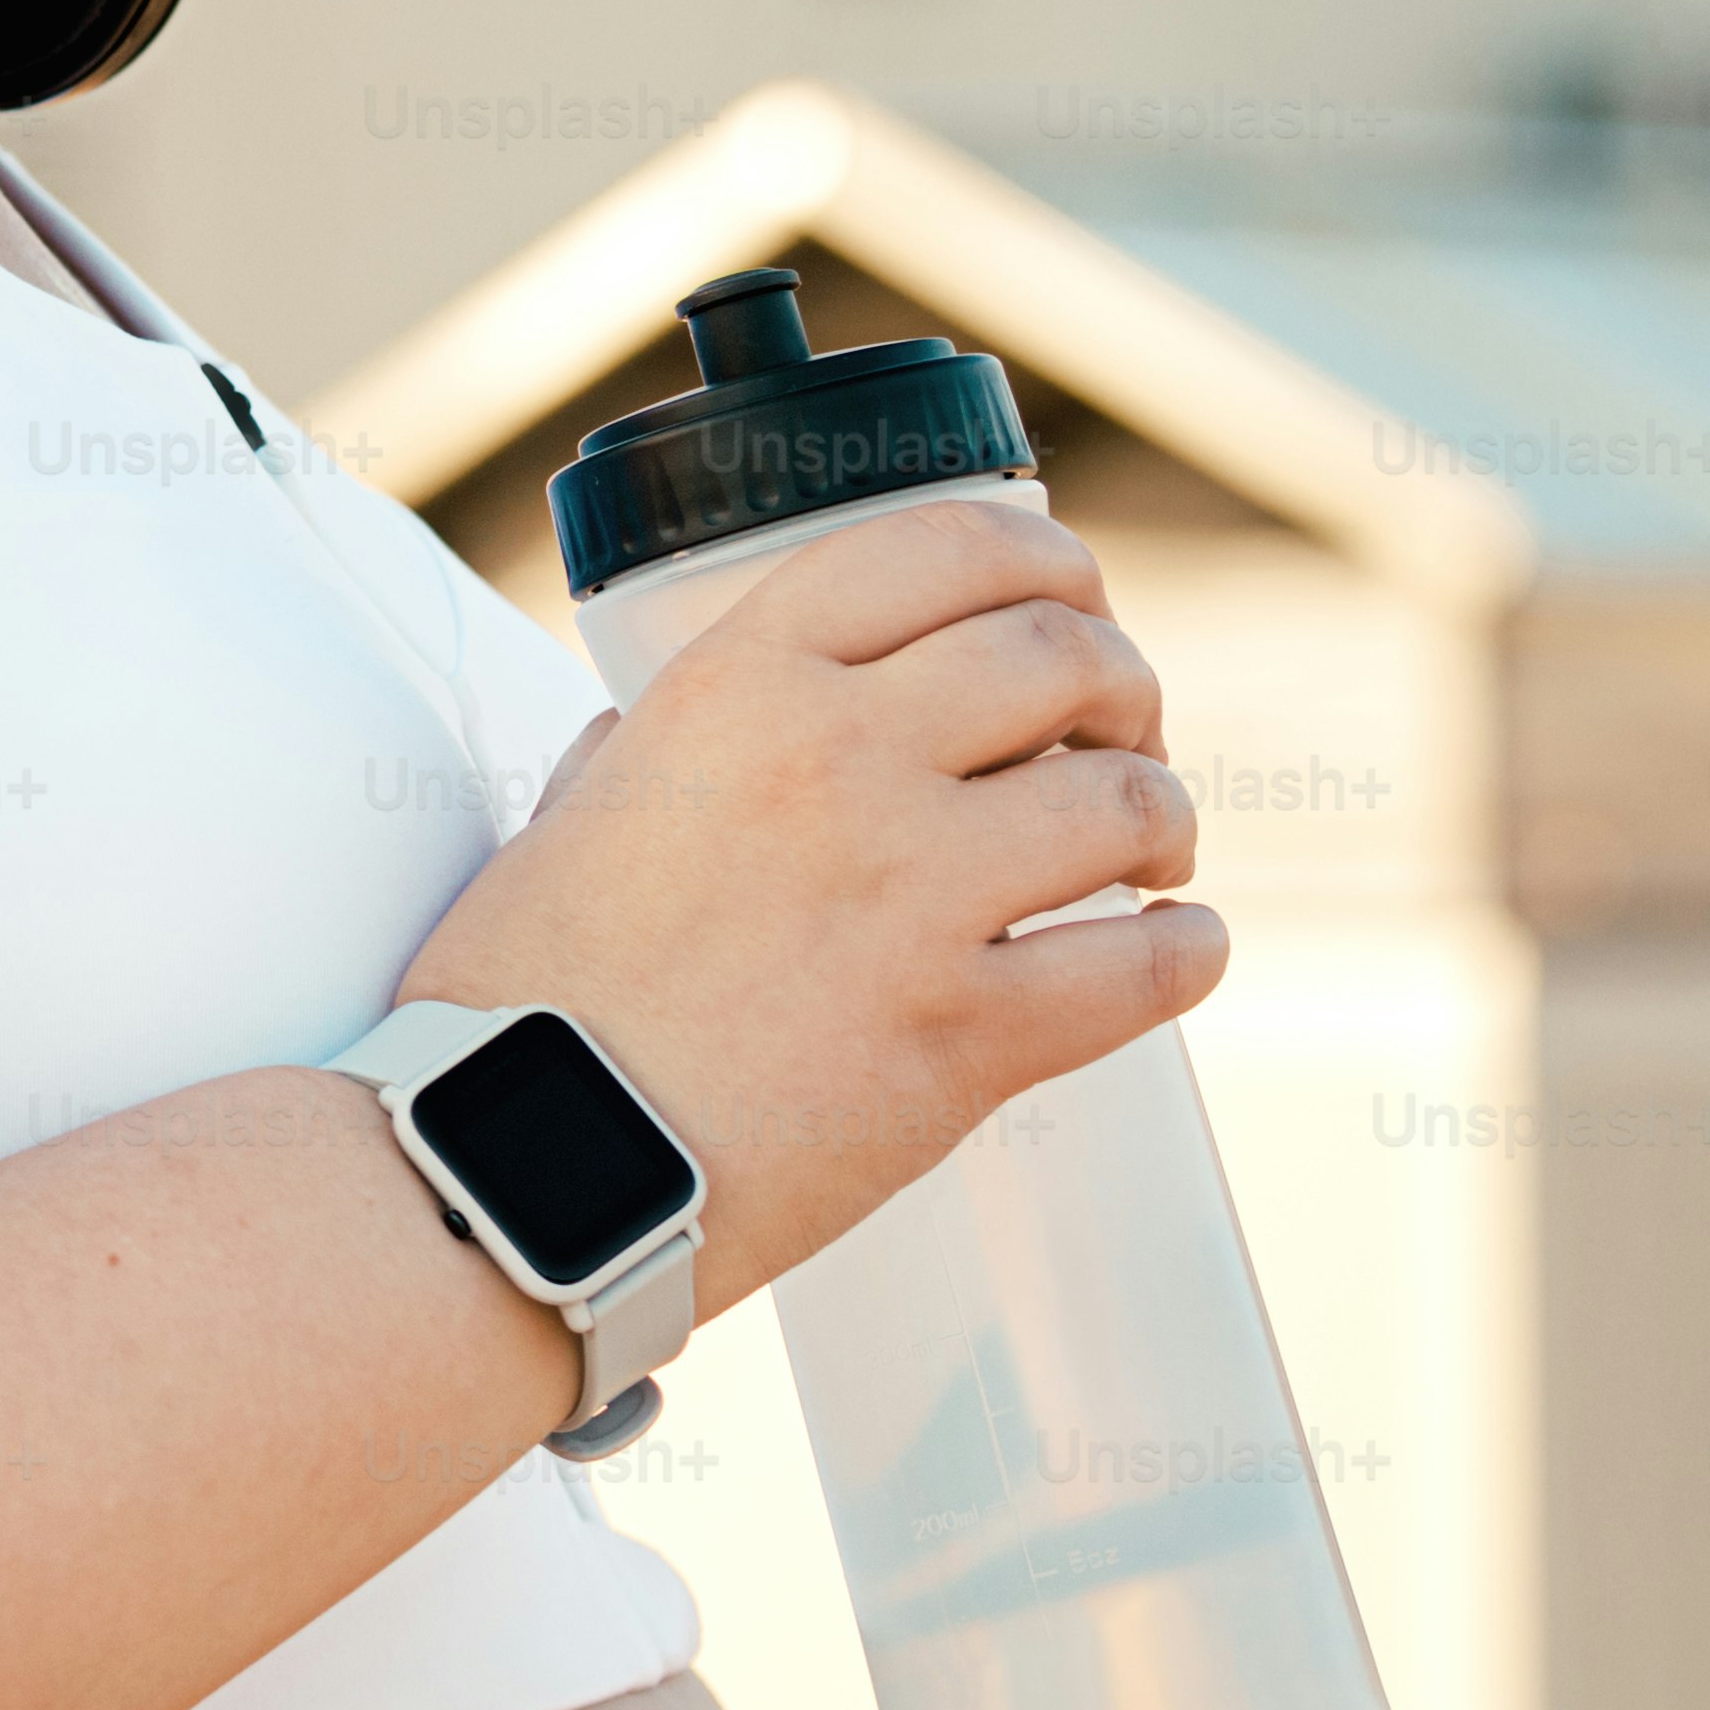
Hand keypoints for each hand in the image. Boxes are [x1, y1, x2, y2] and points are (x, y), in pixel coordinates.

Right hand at [394, 491, 1216, 1322]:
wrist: (523, 1162)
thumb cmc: (523, 997)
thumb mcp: (573, 811)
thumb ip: (643, 751)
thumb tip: (659, 736)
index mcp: (741, 684)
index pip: (944, 546)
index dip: (1046, 560)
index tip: (1077, 598)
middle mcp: (839, 759)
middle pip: (1063, 656)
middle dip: (1124, 687)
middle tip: (1125, 736)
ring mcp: (910, 896)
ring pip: (1126, 800)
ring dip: (1163, 815)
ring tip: (1152, 852)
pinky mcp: (961, 1037)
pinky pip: (1140, 969)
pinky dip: (1186, 951)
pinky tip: (1180, 947)